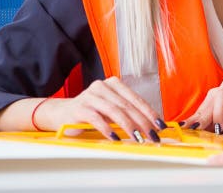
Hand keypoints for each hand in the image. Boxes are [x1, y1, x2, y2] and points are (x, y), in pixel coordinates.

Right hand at [34, 76, 164, 142]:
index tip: (160, 125)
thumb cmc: (90, 113)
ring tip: (138, 138)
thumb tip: (151, 125)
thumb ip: (128, 113)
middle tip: (152, 135)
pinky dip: (108, 129)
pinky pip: (98, 118)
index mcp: (114, 84)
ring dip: (129, 126)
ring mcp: (91, 96)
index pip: (136, 99)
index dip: (150, 113)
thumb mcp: (111, 111)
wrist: (62, 114)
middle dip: (143, 122)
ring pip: (115, 111)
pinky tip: (116, 138)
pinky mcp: (80, 108)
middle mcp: (103, 86)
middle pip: (128, 105)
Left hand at [184, 80, 222, 132]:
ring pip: (222, 94)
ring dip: (218, 112)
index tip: (184, 128)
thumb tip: (196, 133)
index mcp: (217, 96)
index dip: (194, 118)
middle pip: (210, 100)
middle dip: (203, 116)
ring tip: (218, 127)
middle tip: (197, 129)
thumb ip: (213, 126)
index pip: (203, 107)